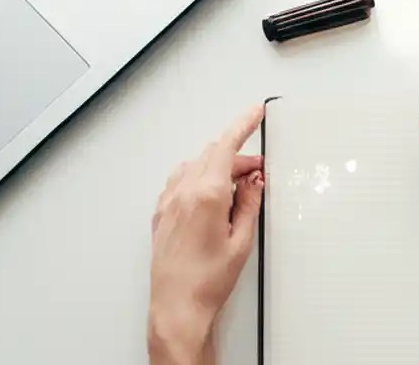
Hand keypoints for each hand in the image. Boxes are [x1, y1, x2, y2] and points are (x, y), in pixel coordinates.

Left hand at [149, 107, 264, 364]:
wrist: (177, 306)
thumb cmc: (206, 282)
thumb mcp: (242, 241)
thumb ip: (249, 203)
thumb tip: (254, 182)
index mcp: (206, 194)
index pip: (226, 146)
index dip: (243, 124)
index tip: (254, 113)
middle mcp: (183, 192)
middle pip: (213, 154)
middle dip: (237, 155)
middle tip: (258, 171)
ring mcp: (168, 201)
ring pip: (195, 165)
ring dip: (217, 166)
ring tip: (237, 189)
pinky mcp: (161, 213)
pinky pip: (180, 181)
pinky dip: (199, 178)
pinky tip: (212, 197)